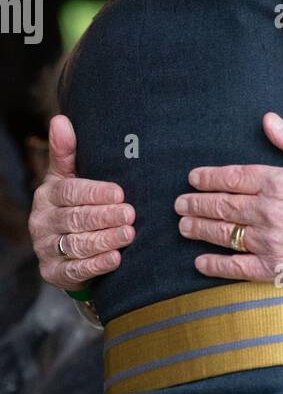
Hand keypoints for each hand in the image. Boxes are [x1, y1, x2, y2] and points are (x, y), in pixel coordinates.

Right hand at [28, 115, 136, 289]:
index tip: (120, 192)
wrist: (67, 248)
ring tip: (129, 234)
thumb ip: (66, 152)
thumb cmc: (74, 204)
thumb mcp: (69, 177)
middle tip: (130, 214)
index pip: (69, 192)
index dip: (94, 193)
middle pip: (74, 218)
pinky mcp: (53, 273)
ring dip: (104, 240)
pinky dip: (97, 264)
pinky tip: (116, 258)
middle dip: (104, 216)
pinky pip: (75, 270)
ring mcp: (46, 249)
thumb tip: (61, 120)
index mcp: (47, 195)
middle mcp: (42, 222)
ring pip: (76, 244)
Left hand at [175, 112, 282, 285]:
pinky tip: (201, 262)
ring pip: (223, 235)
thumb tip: (268, 121)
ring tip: (184, 225)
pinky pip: (237, 268)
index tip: (194, 178)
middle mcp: (268, 213)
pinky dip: (215, 266)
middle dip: (196, 203)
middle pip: (221, 206)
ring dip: (199, 229)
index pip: (233, 178)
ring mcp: (270, 243)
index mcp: (279, 182)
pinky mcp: (277, 270)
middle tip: (180, 202)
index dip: (209, 178)